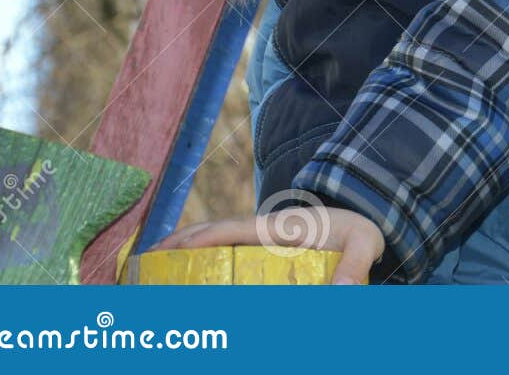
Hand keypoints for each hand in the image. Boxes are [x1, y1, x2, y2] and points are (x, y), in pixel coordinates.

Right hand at [156, 205, 386, 284]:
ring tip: (149, 269)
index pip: (235, 230)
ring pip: (214, 240)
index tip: (172, 248)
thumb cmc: (359, 230)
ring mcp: (260, 237)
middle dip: (178, 243)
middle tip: (143, 262)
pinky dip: (201, 255)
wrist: (365, 214)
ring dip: (183, 249)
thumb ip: (355, 266)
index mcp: (280, 226)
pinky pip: (225, 250)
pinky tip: (184, 275)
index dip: (203, 237)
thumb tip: (341, 292)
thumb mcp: (363, 243)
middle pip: (213, 232)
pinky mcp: (262, 248)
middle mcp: (263, 229)